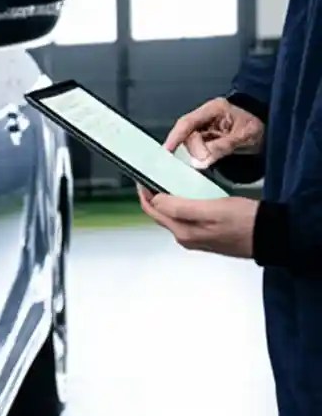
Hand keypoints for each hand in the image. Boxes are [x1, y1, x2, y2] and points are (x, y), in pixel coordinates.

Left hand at [137, 186, 257, 257]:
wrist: (272, 236)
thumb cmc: (245, 221)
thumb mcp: (211, 209)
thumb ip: (180, 207)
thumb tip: (156, 201)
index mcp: (183, 232)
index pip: (152, 211)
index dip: (144, 193)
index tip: (142, 177)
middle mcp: (185, 238)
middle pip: (160, 214)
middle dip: (153, 196)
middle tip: (153, 177)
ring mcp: (196, 238)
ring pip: (172, 216)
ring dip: (166, 200)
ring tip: (167, 182)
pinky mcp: (207, 235)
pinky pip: (186, 218)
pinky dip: (180, 205)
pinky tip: (186, 195)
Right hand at [164, 98, 265, 168]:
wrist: (271, 130)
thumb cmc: (259, 127)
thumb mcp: (244, 136)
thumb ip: (223, 147)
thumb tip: (200, 161)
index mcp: (214, 109)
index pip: (187, 122)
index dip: (175, 137)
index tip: (167, 151)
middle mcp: (205, 117)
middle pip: (187, 135)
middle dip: (193, 150)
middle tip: (203, 162)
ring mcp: (205, 128)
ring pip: (191, 143)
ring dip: (196, 155)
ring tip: (208, 161)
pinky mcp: (207, 139)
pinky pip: (197, 149)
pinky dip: (199, 157)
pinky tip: (204, 162)